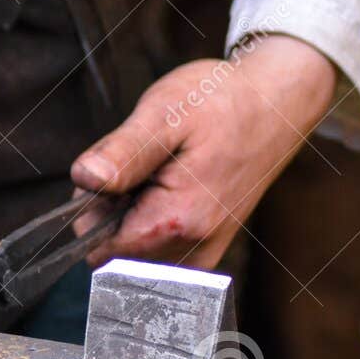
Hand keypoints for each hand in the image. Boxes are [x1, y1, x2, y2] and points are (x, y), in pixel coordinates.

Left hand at [68, 35, 338, 268]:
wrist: (274, 104)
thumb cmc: (221, 102)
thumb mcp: (164, 113)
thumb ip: (122, 152)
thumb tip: (85, 178)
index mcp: (177, 222)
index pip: (98, 248)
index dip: (95, 209)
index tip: (121, 173)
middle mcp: (191, 252)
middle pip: (113, 253)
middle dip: (112, 212)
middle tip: (145, 166)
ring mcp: (200, 256)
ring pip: (131, 253)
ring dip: (130, 216)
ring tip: (163, 173)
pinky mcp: (203, 251)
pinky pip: (153, 250)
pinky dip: (150, 220)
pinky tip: (173, 186)